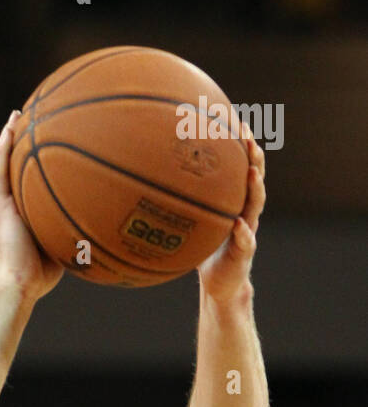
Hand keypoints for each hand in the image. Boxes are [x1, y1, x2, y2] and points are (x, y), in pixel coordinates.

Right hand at [0, 109, 64, 301]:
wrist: (21, 282)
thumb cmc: (43, 275)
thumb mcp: (64, 244)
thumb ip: (76, 228)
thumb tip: (105, 221)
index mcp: (23, 215)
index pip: (28, 184)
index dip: (36, 164)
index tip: (48, 145)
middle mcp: (10, 206)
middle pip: (15, 169)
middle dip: (23, 146)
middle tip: (33, 121)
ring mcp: (2, 204)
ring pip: (3, 164)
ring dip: (10, 138)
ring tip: (18, 115)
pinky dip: (4, 146)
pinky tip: (12, 125)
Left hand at [198, 124, 265, 305]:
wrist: (220, 285)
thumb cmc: (204, 250)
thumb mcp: (191, 222)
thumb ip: (180, 203)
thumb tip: (150, 179)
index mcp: (234, 203)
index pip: (241, 168)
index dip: (241, 146)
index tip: (236, 120)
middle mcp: (245, 213)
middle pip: (254, 179)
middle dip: (254, 157)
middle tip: (248, 137)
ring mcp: (247, 232)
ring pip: (256, 206)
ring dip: (256, 188)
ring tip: (252, 172)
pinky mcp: (243, 255)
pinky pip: (246, 242)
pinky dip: (244, 233)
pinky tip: (239, 225)